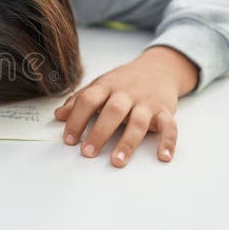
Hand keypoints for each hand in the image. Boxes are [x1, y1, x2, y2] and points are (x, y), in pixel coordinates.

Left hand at [53, 46, 197, 167]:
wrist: (158, 68)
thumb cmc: (123, 81)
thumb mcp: (100, 85)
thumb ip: (79, 100)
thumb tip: (58, 115)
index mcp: (107, 86)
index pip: (88, 100)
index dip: (76, 119)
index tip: (69, 139)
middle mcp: (127, 93)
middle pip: (113, 111)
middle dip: (99, 133)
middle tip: (87, 152)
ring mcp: (147, 102)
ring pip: (139, 122)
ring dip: (128, 142)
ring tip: (117, 161)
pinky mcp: (165, 111)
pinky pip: (170, 126)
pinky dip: (168, 142)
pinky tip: (163, 157)